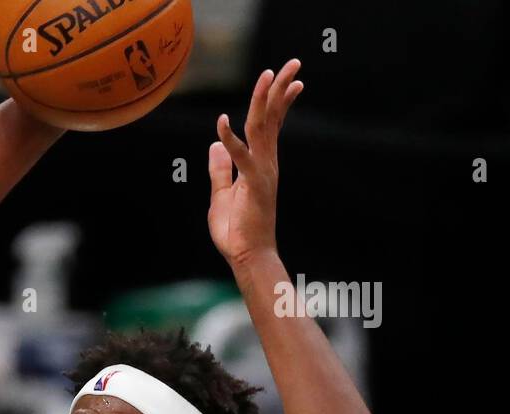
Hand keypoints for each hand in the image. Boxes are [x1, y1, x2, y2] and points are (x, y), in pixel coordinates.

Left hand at [208, 60, 303, 270]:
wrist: (247, 256)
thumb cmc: (237, 230)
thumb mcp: (221, 195)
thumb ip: (219, 170)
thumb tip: (214, 145)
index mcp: (261, 165)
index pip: (272, 126)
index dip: (279, 101)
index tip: (291, 80)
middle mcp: (266, 163)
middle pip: (272, 119)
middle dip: (280, 89)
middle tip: (295, 61)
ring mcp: (262, 172)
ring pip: (263, 129)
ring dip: (265, 100)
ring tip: (269, 74)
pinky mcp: (253, 184)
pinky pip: (241, 157)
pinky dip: (230, 139)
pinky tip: (222, 121)